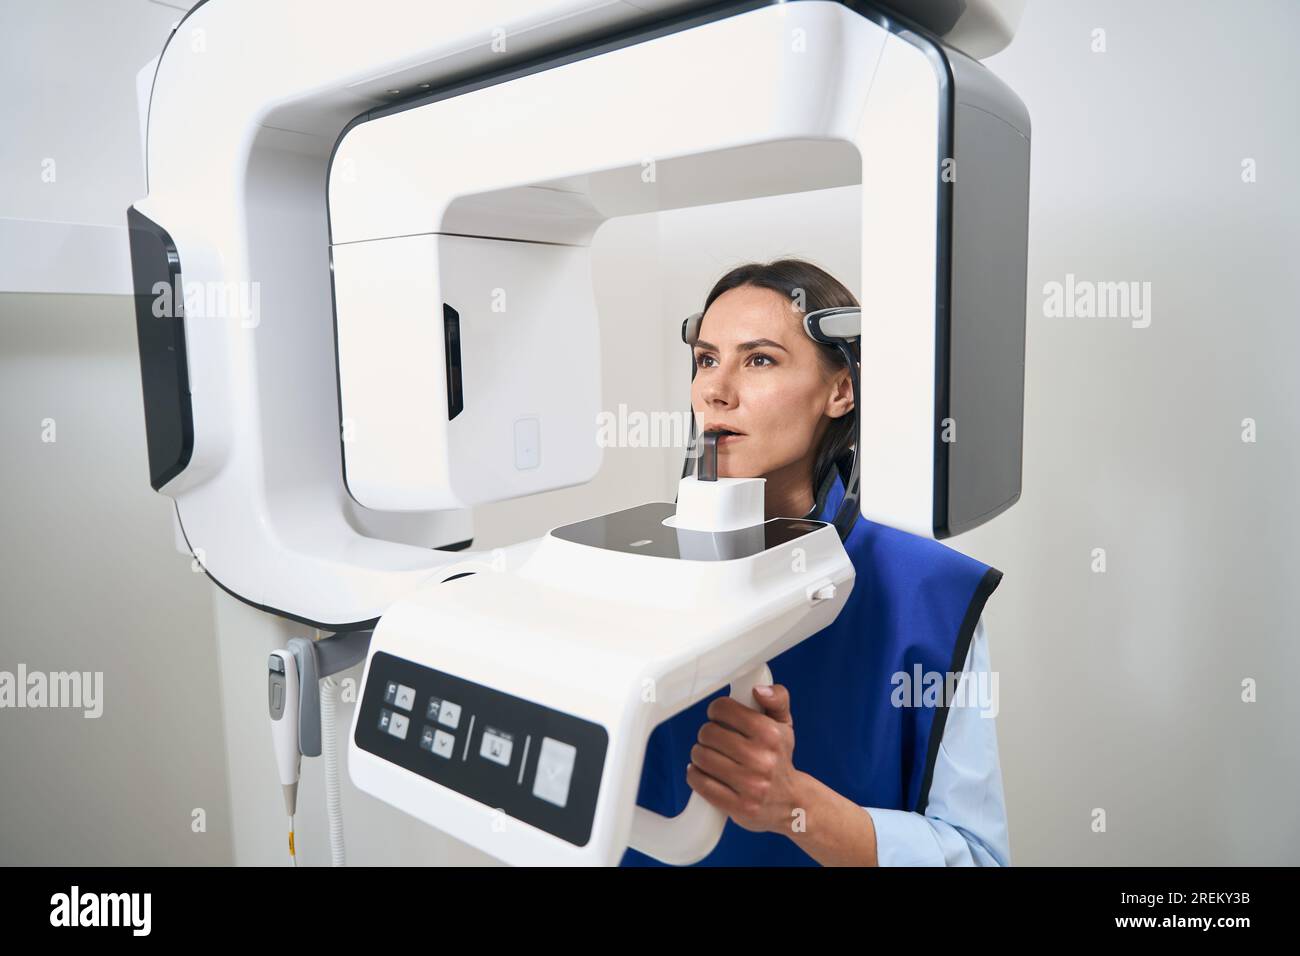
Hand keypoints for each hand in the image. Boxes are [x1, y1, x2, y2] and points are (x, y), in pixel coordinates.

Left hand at [686, 683, 805, 833]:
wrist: (792, 803)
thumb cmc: (780, 758)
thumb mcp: (784, 724)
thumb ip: (777, 698)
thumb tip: (759, 690)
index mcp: (770, 734)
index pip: (723, 709)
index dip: (717, 711)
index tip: (719, 718)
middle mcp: (761, 759)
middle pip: (708, 733)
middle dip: (707, 734)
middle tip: (714, 740)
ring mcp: (750, 785)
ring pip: (701, 757)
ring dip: (699, 755)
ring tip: (709, 756)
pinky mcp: (739, 807)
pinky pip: (700, 783)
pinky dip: (695, 776)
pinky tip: (702, 772)